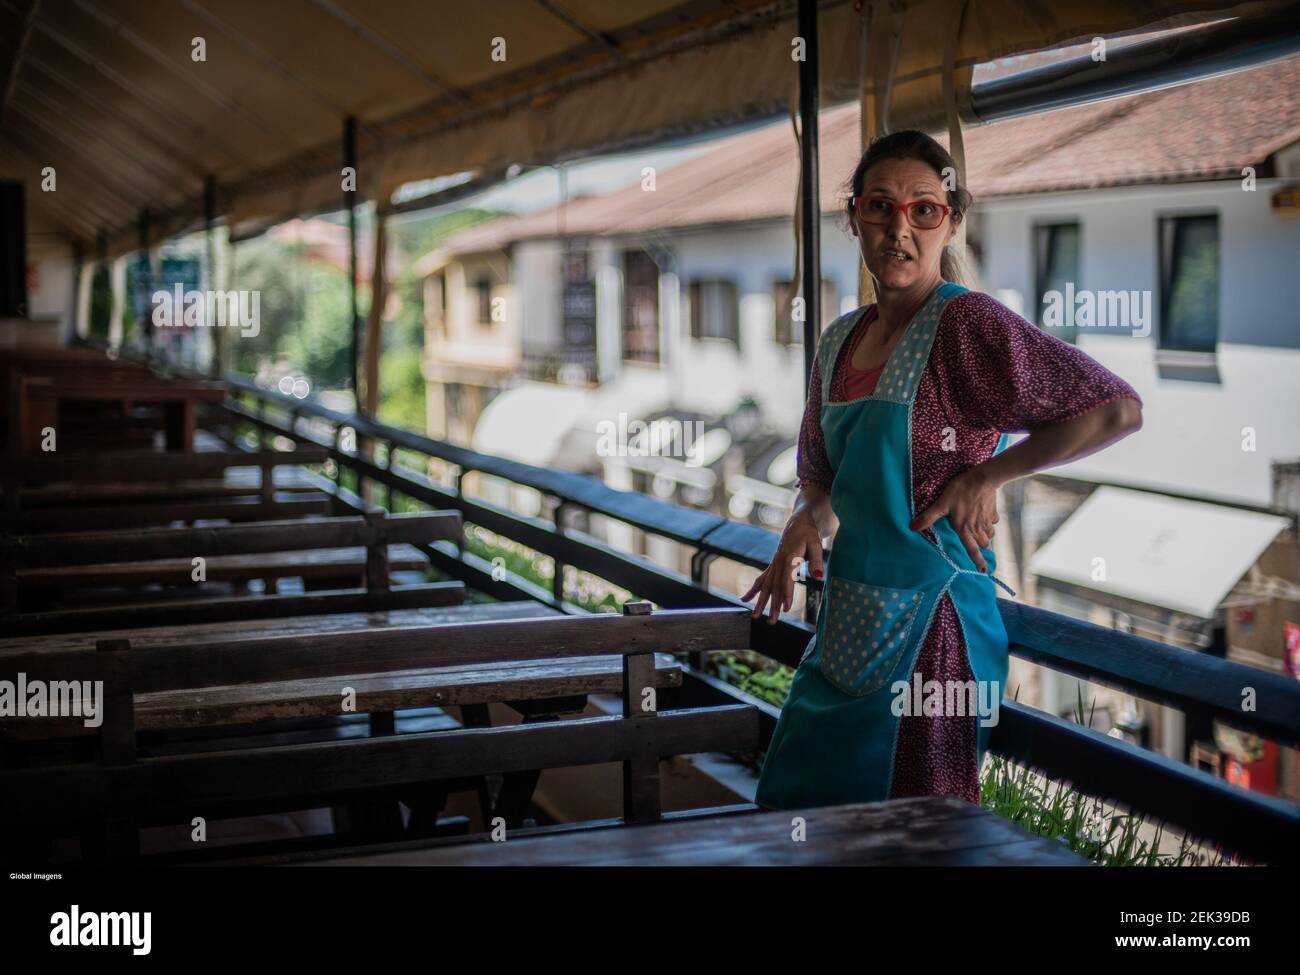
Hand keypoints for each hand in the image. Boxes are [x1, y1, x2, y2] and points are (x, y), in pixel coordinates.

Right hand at [741, 509, 824, 624]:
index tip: (786, 609)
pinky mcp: (772, 566)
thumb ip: (816, 561)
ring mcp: (773, 565)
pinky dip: (752, 590)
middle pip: (774, 587)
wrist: (797, 523)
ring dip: (761, 602)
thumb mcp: (816, 544)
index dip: (786, 594)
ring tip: (755, 617)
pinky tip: (744, 600)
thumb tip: (818, 576)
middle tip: (771, 621)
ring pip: (766, 586)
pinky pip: (761, 580)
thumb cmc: (808, 534)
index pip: (787, 579)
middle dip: (772, 605)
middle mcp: (778, 563)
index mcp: (789, 558)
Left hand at [909, 468, 998, 572]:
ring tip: (979, 534)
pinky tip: (984, 518)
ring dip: (985, 537)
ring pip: (990, 535)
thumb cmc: (961, 491)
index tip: (983, 572)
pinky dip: (990, 523)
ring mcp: (987, 521)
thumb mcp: (942, 504)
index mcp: (965, 530)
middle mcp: (978, 528)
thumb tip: (912, 528)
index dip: (978, 562)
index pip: (972, 550)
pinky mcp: (993, 512)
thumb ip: (929, 517)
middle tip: (977, 547)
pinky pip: (993, 523)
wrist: (982, 479)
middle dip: (981, 548)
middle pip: (983, 545)